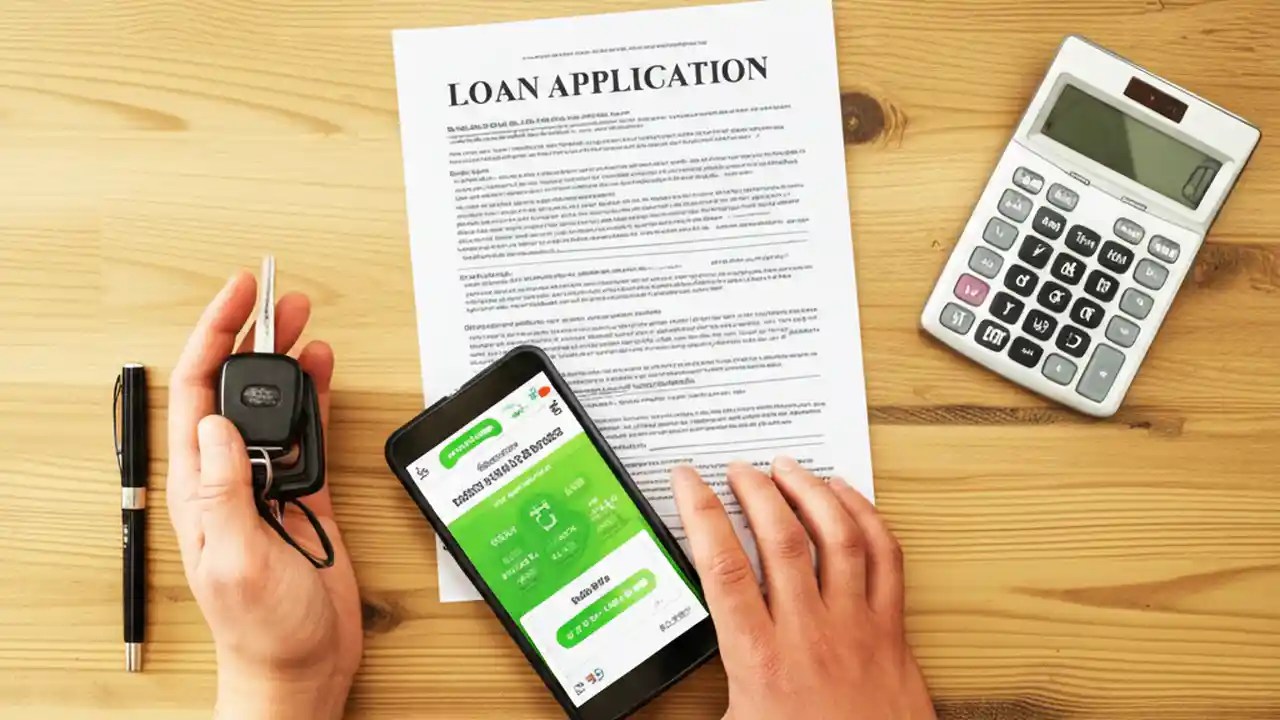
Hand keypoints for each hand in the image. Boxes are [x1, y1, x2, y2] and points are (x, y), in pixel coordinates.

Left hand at [166, 271, 362, 719]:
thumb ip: (225, 490)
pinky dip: (317, 396)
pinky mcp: (304, 494)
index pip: (199, 394)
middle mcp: (230, 475)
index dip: (214, 337)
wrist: (302, 665)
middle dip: (254, 334)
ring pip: (275, 403)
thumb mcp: (236, 559)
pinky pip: (308, 432)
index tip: (238, 296)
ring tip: (304, 319)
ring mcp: (268, 482)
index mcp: (201, 485)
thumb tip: (217, 424)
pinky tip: (324, 371)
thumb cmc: (262, 628)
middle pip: (236, 387)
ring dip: (288, 359)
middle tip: (280, 296)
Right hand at [671, 457, 934, 719]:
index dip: (701, 513)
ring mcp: (856, 626)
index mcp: (760, 658)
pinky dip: (866, 518)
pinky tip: (848, 499)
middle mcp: (808, 632)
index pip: (723, 566)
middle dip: (755, 491)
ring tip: (788, 468)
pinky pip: (885, 558)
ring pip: (836, 538)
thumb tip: (639, 711)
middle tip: (738, 468)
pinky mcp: (892, 631)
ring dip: (810, 492)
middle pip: (781, 538)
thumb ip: (689, 708)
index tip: (687, 481)